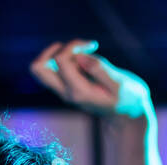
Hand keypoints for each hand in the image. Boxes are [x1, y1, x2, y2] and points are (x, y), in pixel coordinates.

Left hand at [30, 39, 153, 121]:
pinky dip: (65, 57)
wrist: (127, 116)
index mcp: (79, 92)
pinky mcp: (68, 87)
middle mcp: (67, 93)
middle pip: (38, 68)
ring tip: (83, 54)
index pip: (59, 60)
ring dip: (59, 53)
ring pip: (42, 67)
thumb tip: (80, 56)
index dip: (73, 45)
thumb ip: (100, 69)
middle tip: (75, 49)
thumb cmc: (128, 99)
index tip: (92, 45)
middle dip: (52, 50)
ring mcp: (65, 91)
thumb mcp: (120, 83)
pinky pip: (53, 68)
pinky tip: (85, 59)